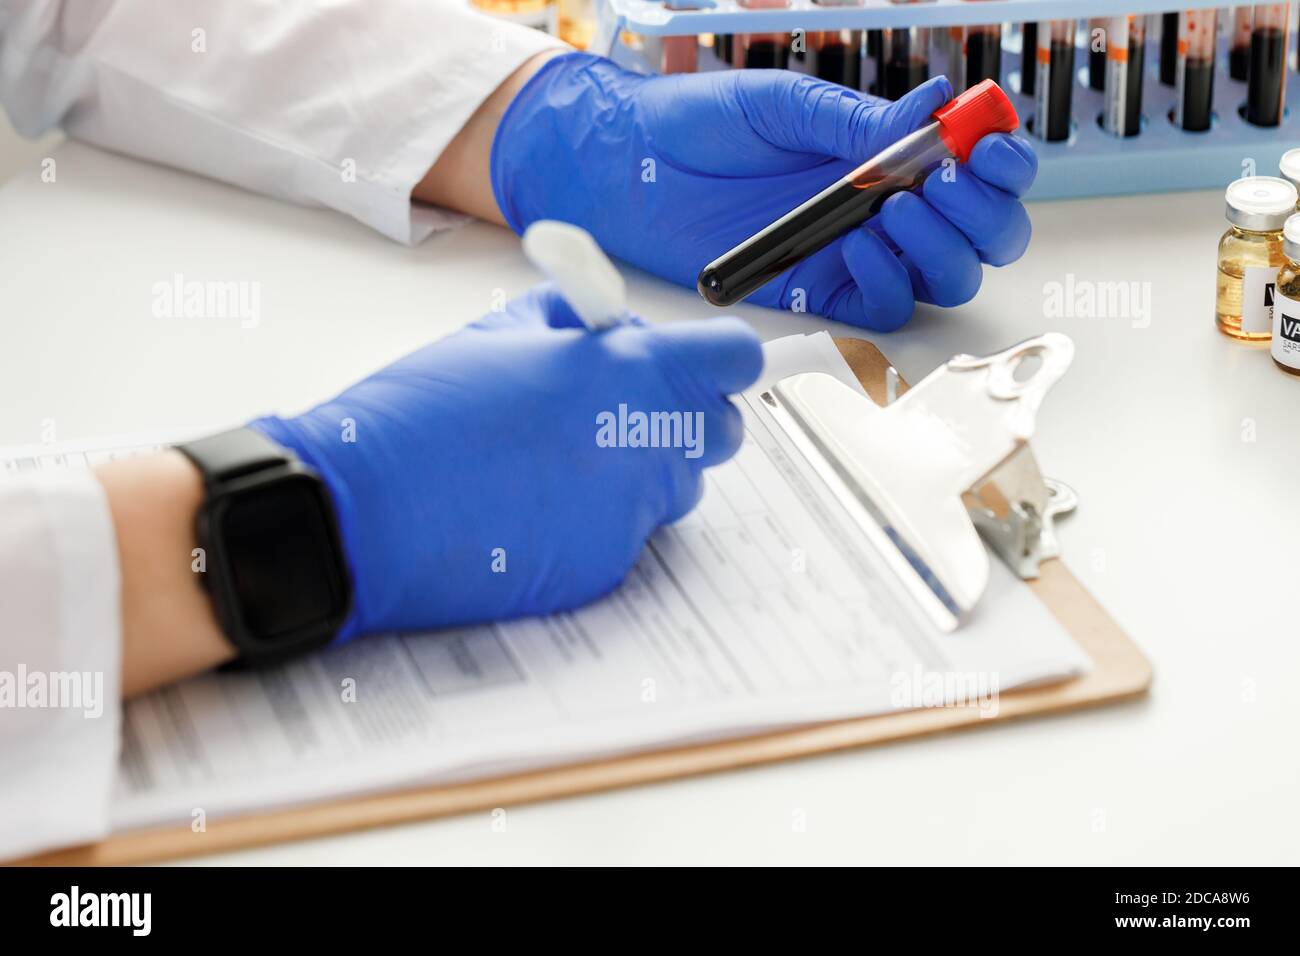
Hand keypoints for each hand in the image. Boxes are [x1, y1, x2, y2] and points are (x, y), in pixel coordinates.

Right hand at [251, 285, 763, 640]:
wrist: (369, 508)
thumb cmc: (423, 415)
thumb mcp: (499, 334)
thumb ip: (574, 326)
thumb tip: (608, 330)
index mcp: (631, 372)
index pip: (735, 360)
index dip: (719, 360)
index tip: (702, 365)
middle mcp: (649, 443)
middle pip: (720, 430)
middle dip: (685, 417)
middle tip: (624, 412)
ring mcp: (633, 512)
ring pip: (677, 488)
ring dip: (642, 472)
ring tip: (559, 464)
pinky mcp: (606, 566)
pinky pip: (629, 537)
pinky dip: (597, 522)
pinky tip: (534, 511)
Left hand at [491, 54, 1036, 330]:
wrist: (628, 165)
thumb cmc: (696, 123)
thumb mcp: (782, 104)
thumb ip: (856, 122)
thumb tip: (931, 114)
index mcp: (880, 151)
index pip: (970, 165)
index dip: (999, 160)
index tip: (986, 142)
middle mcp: (879, 207)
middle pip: (977, 233)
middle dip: (985, 212)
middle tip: (948, 182)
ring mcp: (853, 253)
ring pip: (942, 278)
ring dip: (942, 247)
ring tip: (897, 209)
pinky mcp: (817, 292)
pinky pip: (881, 307)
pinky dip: (888, 282)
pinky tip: (856, 246)